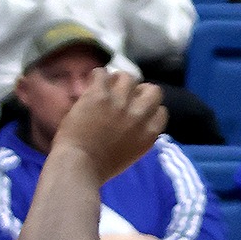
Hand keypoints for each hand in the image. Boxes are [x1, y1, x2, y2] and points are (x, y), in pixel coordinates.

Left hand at [51, 70, 166, 184]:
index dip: (149, 108)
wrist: (79, 165)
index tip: (138, 111)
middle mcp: (139, 114)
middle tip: (125, 96)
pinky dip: (97, 76)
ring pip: (127, 77)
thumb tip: (138, 121)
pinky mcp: (98, 95)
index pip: (161, 110)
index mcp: (150, 132)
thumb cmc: (104, 166)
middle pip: (152, 90)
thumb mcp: (135, 152)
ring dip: (117, 81)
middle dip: (139, 92)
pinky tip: (93, 83)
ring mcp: (120, 103)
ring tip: (106, 87)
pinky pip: (102, 73)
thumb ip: (141, 134)